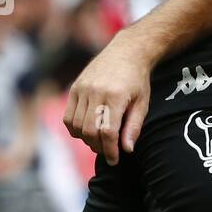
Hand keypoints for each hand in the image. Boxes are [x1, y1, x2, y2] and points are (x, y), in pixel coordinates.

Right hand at [63, 33, 152, 164]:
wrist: (126, 52)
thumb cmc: (137, 80)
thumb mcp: (142, 103)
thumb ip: (134, 127)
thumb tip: (126, 149)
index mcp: (116, 96)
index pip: (108, 131)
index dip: (110, 150)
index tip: (115, 160)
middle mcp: (96, 91)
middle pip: (90, 131)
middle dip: (98, 147)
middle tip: (108, 152)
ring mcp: (82, 89)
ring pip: (76, 125)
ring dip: (86, 139)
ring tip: (99, 141)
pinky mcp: (74, 88)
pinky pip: (68, 116)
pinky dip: (75, 129)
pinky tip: (87, 131)